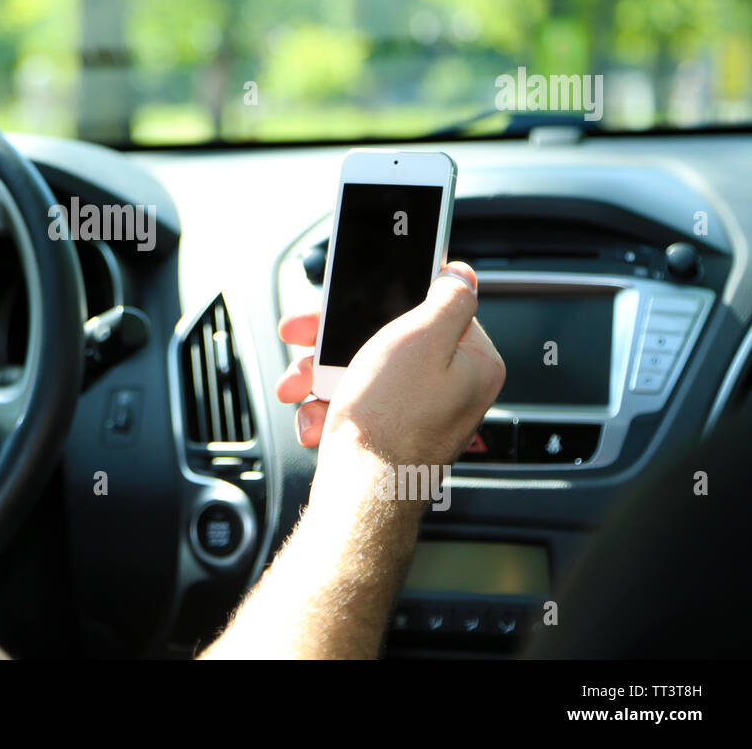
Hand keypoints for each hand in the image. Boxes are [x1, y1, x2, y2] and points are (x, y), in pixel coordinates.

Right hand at [275, 261, 505, 470]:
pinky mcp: (388, 435)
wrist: (362, 496)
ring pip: (362, 372)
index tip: (352, 297)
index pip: (433, 308)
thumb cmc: (393, 425)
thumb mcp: (422, 339)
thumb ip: (448, 298)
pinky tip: (317, 418)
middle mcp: (451, 389)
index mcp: (473, 362)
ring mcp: (418, 414)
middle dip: (336, 342)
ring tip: (299, 387)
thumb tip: (462, 274)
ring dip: (321, 376)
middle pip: (388, 340)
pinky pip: (353, 405)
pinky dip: (327, 408)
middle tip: (303, 337)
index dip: (386, 299)